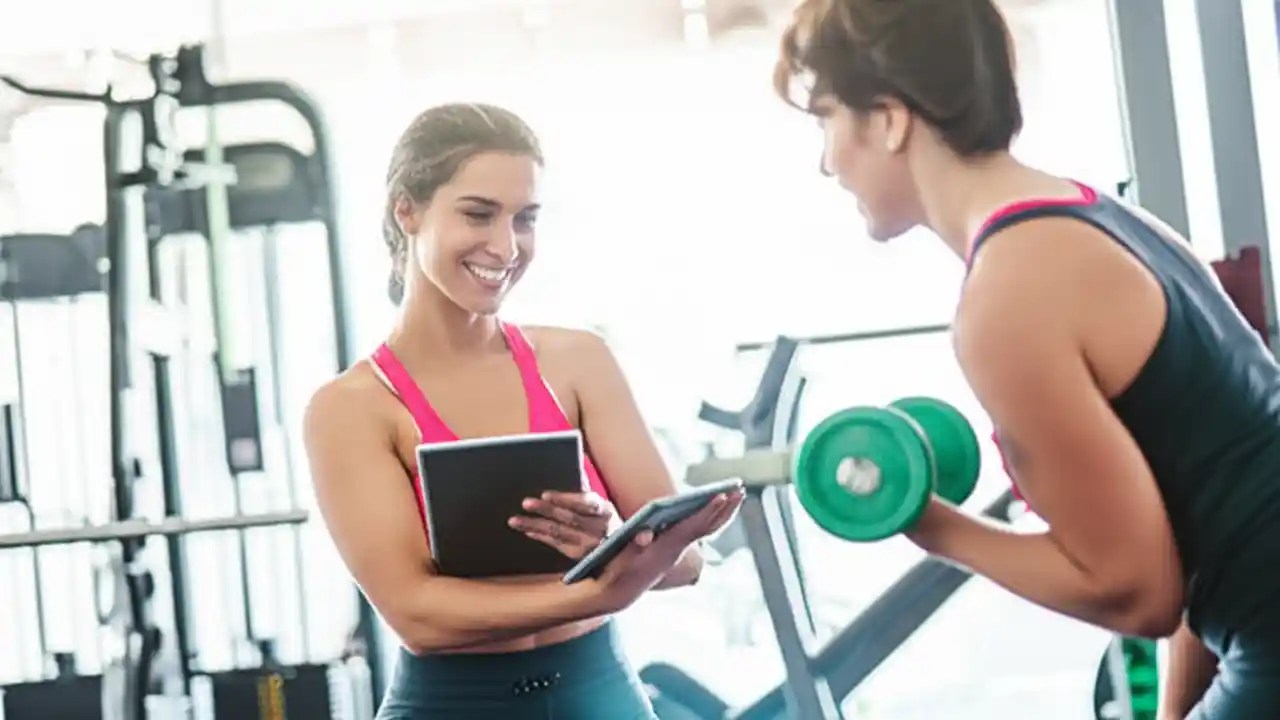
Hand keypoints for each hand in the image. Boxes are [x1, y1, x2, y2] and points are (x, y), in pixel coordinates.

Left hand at [510, 491, 618, 560]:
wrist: (623, 554)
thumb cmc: (607, 524)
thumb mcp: (603, 506)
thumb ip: (586, 490)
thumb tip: (578, 461)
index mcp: (605, 510)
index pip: (586, 503)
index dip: (565, 498)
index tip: (546, 494)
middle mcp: (598, 528)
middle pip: (569, 518)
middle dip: (546, 510)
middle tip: (526, 502)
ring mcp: (588, 544)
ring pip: (558, 532)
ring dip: (535, 525)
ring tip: (515, 520)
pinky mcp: (577, 556)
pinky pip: (555, 544)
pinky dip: (540, 536)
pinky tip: (527, 530)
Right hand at [593, 488, 743, 612]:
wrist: (622, 588)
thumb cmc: (621, 567)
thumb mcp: (624, 556)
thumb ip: (633, 546)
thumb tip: (643, 537)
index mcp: (668, 546)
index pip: (694, 526)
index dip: (708, 511)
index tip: (722, 496)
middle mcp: (679, 548)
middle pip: (709, 526)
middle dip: (725, 508)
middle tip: (740, 489)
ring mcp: (680, 548)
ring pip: (710, 528)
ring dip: (725, 511)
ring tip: (738, 492)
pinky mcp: (678, 547)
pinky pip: (703, 530)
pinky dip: (714, 517)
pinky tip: (721, 505)